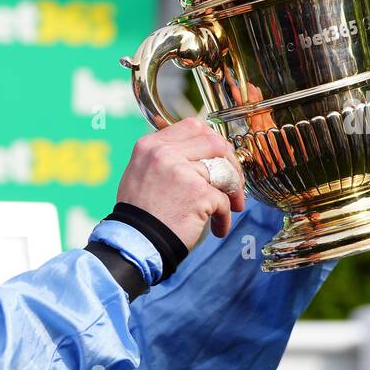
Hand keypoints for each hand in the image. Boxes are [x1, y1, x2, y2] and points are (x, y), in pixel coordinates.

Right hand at [116, 116, 244, 248]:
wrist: (134, 242)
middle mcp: (165, 153)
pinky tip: (218, 228)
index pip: (193, 127)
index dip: (212, 141)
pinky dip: (224, 217)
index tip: (219, 157)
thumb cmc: (139, 213)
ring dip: (233, 192)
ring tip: (231, 207)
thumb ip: (164, 157)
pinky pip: (223, 200)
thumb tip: (198, 152)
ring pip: (224, 172)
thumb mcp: (140, 172)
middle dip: (231, 163)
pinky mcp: (198, 194)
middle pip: (214, 143)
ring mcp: (182, 172)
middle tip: (234, 182)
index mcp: (151, 145)